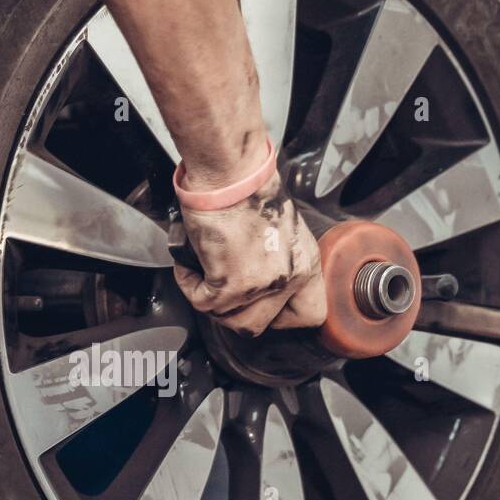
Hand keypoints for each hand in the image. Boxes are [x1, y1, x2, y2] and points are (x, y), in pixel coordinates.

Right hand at [174, 172, 327, 337]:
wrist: (231, 174)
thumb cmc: (249, 187)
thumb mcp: (281, 226)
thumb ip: (278, 258)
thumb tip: (256, 274)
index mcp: (306, 263)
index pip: (310, 315)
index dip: (282, 316)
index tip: (264, 305)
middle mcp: (288, 278)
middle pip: (261, 324)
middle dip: (237, 311)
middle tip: (223, 291)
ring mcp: (260, 285)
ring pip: (232, 320)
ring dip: (213, 302)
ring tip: (205, 276)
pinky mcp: (230, 285)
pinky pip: (203, 303)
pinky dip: (190, 284)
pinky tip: (190, 265)